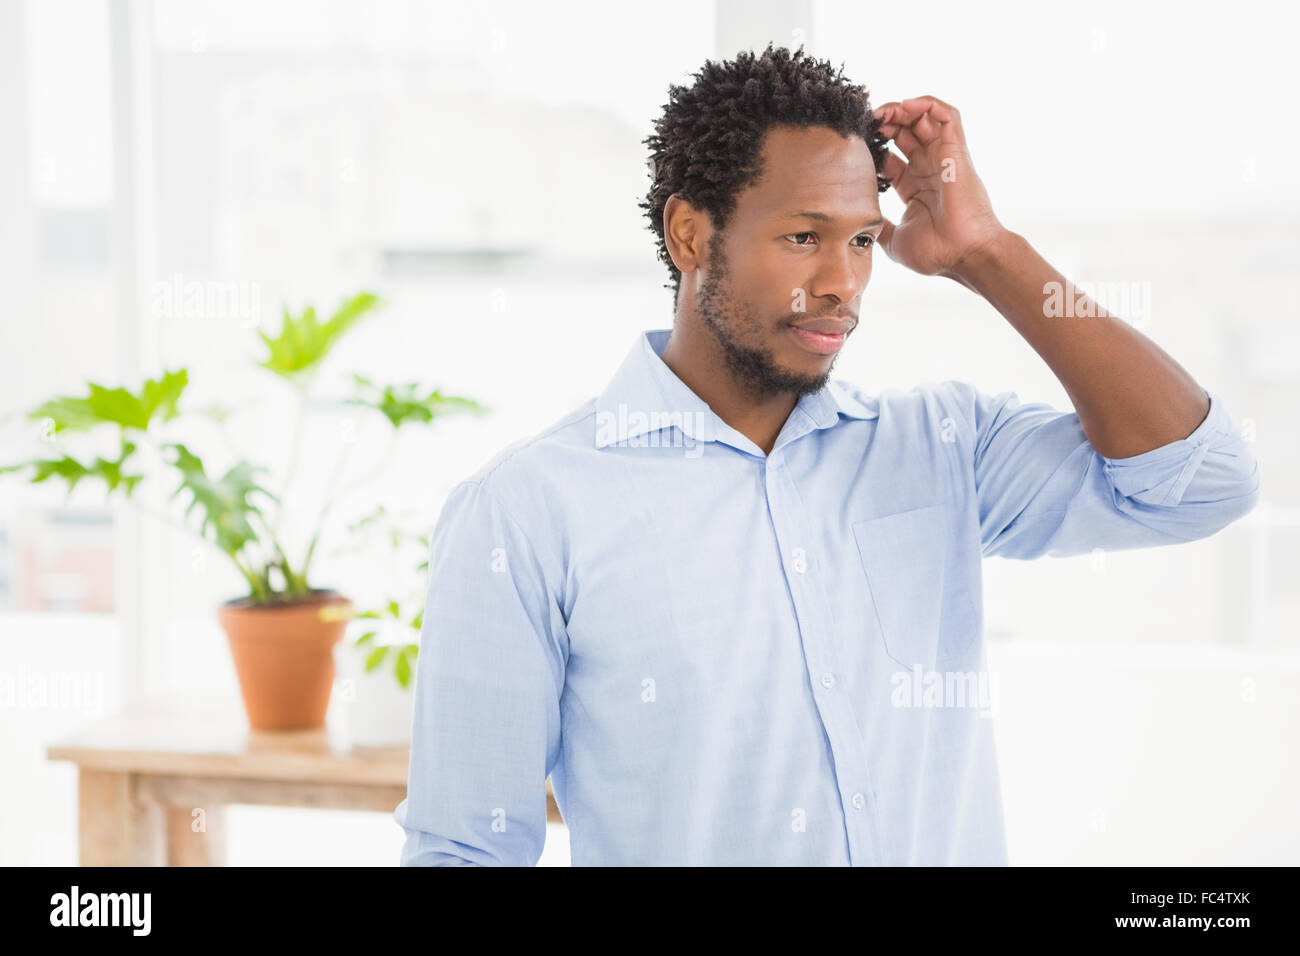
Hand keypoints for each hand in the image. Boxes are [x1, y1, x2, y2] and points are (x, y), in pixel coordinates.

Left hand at [872, 96, 1007, 280]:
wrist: (966, 255)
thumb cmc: (937, 252)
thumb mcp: (895, 241)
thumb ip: (879, 228)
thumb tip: (860, 224)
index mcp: (915, 187)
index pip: (891, 157)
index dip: (874, 147)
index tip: (856, 144)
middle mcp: (930, 169)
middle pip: (906, 133)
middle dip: (885, 122)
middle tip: (866, 122)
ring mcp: (944, 159)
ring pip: (925, 118)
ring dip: (902, 109)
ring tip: (882, 112)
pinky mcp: (957, 151)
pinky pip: (948, 115)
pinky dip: (928, 104)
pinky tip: (905, 105)